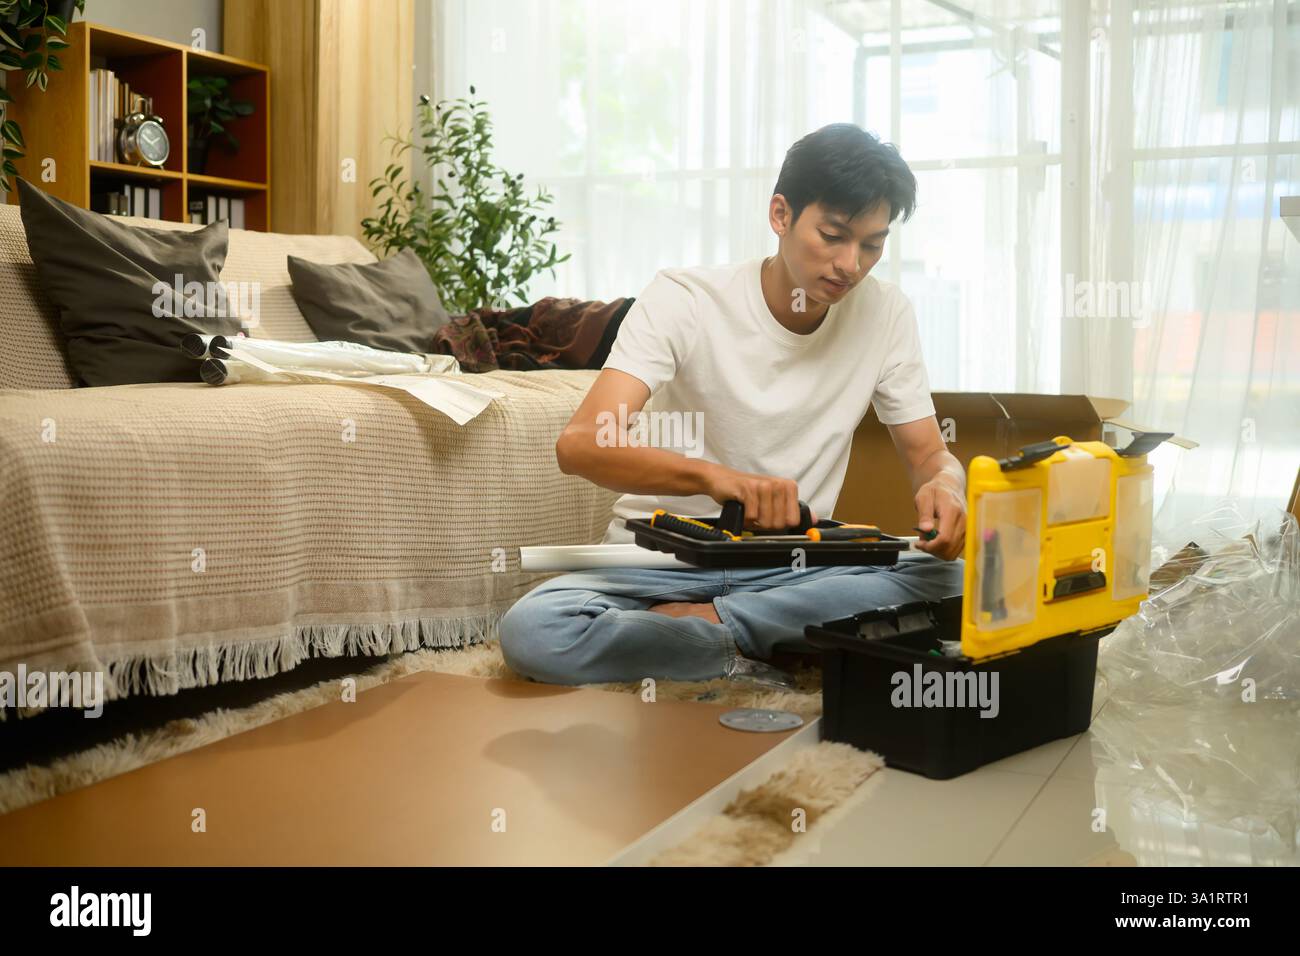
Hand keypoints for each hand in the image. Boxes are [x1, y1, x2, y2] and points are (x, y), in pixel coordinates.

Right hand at [700, 464, 814, 530]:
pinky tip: (742, 508)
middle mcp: (778, 484)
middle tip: (757, 513)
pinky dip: (745, 518)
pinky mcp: (748, 489)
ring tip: (749, 510)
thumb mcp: (773, 499)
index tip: (771, 516)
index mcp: (788, 487)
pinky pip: (751, 517)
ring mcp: (764, 485)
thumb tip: (813, 520)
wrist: (722, 479)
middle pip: (779, 524)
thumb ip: (793, 509)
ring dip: (754, 522)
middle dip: (765, 524)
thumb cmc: (748, 491)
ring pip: (765, 522)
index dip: (780, 524)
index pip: (793, 520)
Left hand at [914, 477, 965, 559]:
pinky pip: (956, 551)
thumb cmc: (935, 491)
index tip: (919, 543)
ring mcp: (968, 529)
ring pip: (953, 553)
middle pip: (949, 548)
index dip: (930, 546)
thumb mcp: (923, 498)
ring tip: (928, 541)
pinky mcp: (967, 535)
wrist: (949, 487)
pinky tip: (936, 541)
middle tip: (921, 542)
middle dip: (932, 550)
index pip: (945, 538)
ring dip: (937, 551)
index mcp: (953, 511)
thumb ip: (924, 514)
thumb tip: (925, 529)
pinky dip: (944, 550)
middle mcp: (965, 521)